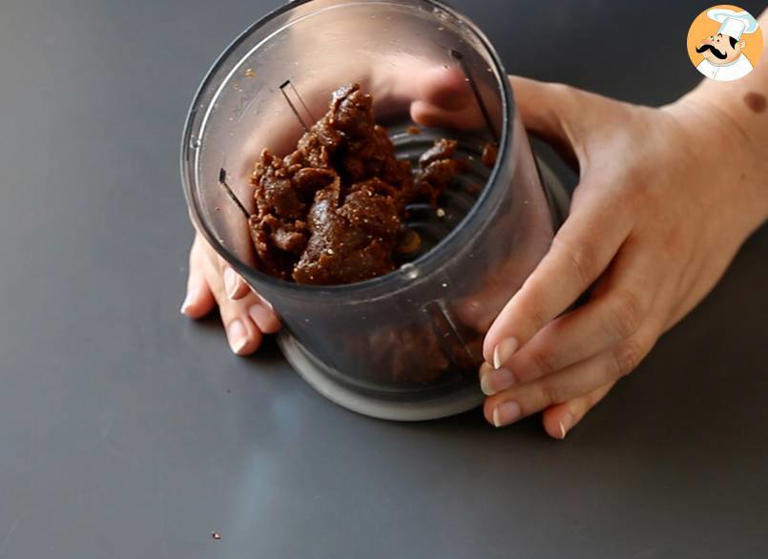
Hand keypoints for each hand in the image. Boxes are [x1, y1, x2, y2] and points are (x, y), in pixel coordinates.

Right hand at [181, 60, 476, 354]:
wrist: (348, 58)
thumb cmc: (361, 64)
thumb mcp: (389, 68)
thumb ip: (418, 79)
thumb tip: (449, 88)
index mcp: (275, 131)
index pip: (244, 189)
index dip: (240, 239)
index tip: (245, 283)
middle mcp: (266, 165)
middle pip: (235, 226)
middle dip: (239, 282)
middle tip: (258, 327)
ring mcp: (272, 190)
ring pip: (239, 242)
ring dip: (240, 291)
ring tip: (252, 336)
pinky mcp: (286, 205)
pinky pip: (255, 241)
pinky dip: (239, 274)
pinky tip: (230, 307)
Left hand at [479, 76, 767, 437]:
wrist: (732, 164)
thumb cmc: (646, 140)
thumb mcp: (583, 112)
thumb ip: (514, 104)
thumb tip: (429, 102)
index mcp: (624, 199)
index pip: (579, 261)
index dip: (536, 307)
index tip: (492, 345)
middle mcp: (650, 252)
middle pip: (605, 323)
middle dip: (545, 362)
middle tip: (487, 383)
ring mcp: (665, 289)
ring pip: (618, 353)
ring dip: (559, 389)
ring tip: (502, 410)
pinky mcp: (667, 312)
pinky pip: (631, 362)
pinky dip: (592, 396)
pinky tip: (554, 421)